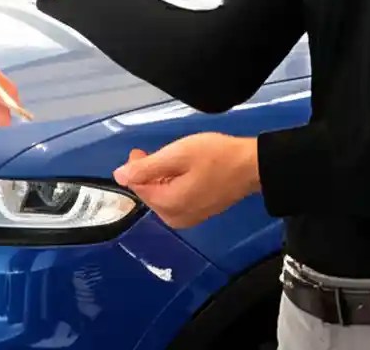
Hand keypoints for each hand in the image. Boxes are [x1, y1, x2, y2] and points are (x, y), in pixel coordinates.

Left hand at [113, 133, 260, 228]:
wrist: (252, 167)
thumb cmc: (216, 156)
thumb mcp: (178, 155)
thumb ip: (146, 167)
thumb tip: (118, 176)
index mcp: (168, 204)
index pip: (137, 188)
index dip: (134, 168)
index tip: (139, 151)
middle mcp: (175, 218)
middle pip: (148, 194)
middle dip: (145, 174)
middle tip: (149, 152)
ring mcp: (187, 219)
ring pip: (160, 197)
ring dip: (158, 178)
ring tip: (166, 159)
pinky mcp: (197, 215)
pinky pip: (174, 201)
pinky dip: (171, 186)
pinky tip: (179, 172)